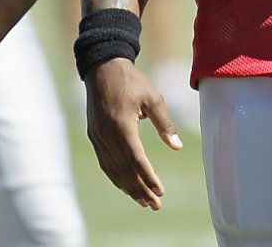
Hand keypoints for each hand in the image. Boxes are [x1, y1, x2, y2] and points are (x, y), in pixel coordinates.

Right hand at [84, 57, 182, 209]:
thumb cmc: (132, 80)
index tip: (160, 191)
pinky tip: (125, 184)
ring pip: (112, 169)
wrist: (103, 67)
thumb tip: (177, 146)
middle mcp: (107, 134)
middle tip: (154, 205)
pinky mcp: (94, 135)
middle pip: (124, 169)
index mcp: (122, 124)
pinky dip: (115, 176)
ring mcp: (98, 136)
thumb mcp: (153, 97)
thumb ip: (164, 123)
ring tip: (142, 200)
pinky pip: (105, 162)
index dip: (148, 178)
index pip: (136, 159)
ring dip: (127, 187)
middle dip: (140, 189)